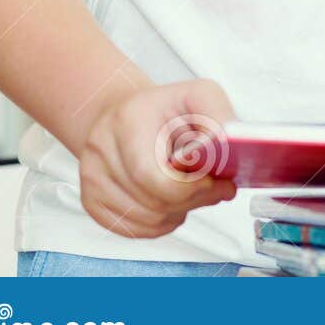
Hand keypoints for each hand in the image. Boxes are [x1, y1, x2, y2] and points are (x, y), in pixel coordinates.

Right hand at [77, 78, 238, 238]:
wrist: (124, 115)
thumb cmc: (164, 108)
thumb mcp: (198, 95)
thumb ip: (218, 116)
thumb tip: (233, 143)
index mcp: (126, 121)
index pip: (152, 174)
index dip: (190, 188)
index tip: (218, 183)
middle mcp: (101, 150)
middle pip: (152, 200)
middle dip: (194, 201)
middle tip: (219, 190)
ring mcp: (91, 179)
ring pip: (146, 219)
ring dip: (180, 213)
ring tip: (196, 192)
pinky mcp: (92, 201)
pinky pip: (134, 229)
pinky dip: (162, 223)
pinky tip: (173, 203)